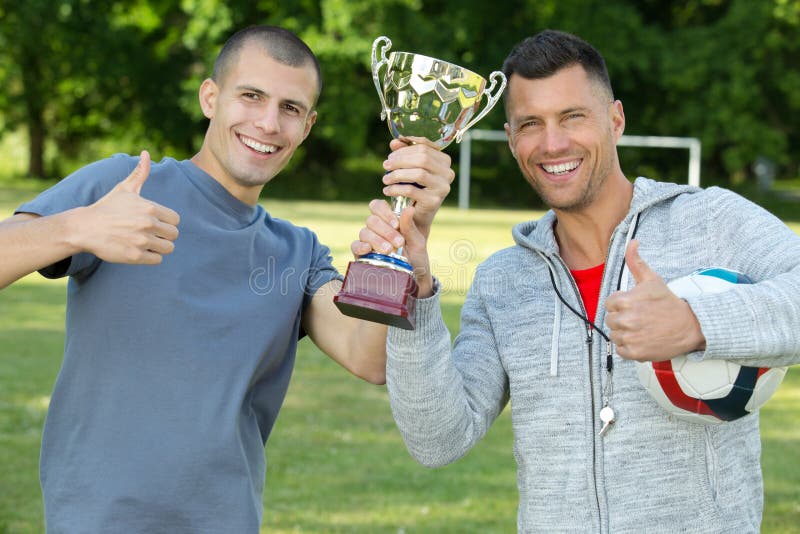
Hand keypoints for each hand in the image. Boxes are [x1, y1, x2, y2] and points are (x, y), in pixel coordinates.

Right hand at [76, 151, 179, 263]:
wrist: (85, 227)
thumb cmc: (107, 208)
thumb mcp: (124, 189)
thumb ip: (140, 173)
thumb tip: (146, 153)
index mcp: (150, 208)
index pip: (175, 220)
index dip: (166, 222)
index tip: (154, 223)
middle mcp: (148, 224)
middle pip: (173, 235)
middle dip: (164, 235)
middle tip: (149, 234)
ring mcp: (142, 241)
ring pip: (168, 248)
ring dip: (159, 247)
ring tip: (145, 242)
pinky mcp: (135, 256)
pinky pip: (157, 259)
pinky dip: (150, 256)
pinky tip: (139, 250)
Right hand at [351, 200, 433, 296]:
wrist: (414, 278)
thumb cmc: (416, 257)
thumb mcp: (417, 242)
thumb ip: (410, 226)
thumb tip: (408, 208)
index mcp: (389, 221)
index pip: (378, 206)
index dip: (384, 212)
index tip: (396, 224)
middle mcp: (376, 229)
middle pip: (372, 220)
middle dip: (386, 231)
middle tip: (399, 242)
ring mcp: (367, 241)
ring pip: (364, 232)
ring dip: (377, 240)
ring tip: (389, 250)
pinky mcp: (361, 254)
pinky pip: (355, 245)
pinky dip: (360, 246)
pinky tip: (368, 249)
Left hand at [380, 136, 453, 238]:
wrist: (417, 216)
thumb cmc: (414, 188)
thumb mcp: (409, 169)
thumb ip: (403, 153)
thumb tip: (394, 141)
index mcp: (444, 161)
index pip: (424, 147)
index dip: (405, 149)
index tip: (391, 155)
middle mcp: (448, 173)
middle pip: (422, 158)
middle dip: (400, 160)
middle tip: (385, 165)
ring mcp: (443, 187)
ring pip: (419, 173)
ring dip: (397, 174)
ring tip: (385, 179)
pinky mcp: (434, 201)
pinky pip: (412, 190)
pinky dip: (396, 189)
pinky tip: (387, 190)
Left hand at [604, 240, 705, 360]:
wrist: (690, 326)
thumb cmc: (668, 302)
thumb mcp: (652, 280)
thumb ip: (636, 262)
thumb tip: (632, 242)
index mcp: (625, 301)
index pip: (609, 304)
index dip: (621, 304)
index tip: (635, 305)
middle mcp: (625, 320)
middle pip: (611, 320)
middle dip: (623, 318)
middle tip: (640, 317)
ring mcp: (630, 337)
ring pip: (615, 335)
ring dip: (625, 333)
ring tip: (642, 328)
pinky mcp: (635, 353)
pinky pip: (621, 350)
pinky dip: (629, 347)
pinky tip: (643, 339)